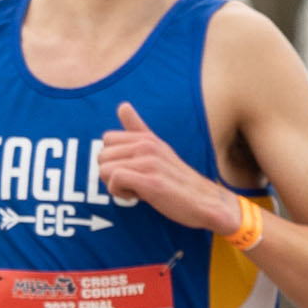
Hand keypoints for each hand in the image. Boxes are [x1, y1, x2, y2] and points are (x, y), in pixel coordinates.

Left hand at [97, 103, 232, 230]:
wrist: (206, 202)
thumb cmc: (178, 180)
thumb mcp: (159, 149)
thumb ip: (138, 129)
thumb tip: (122, 106)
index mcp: (147, 138)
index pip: (108, 139)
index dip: (114, 158)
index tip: (132, 170)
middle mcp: (147, 146)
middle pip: (102, 156)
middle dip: (111, 174)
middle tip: (134, 182)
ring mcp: (149, 162)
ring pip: (105, 169)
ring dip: (115, 186)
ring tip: (137, 190)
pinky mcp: (150, 181)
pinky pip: (115, 180)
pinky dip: (120, 193)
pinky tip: (137, 197)